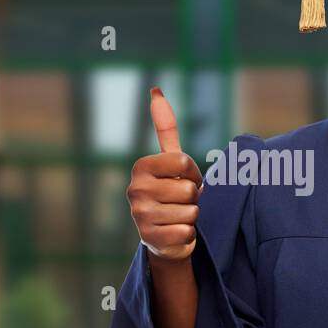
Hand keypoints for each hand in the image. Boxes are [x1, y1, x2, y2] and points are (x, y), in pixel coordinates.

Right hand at [127, 87, 202, 261]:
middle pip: (189, 188)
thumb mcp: (168, 161)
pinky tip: (174, 232)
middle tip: (179, 202)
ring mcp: (140, 216)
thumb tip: (156, 89)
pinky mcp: (150, 239)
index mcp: (140, 167)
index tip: (183, 180)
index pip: (184, 162)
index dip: (193, 173)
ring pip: (191, 210)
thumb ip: (164, 128)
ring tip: (177, 217)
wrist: (163, 236)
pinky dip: (187, 234)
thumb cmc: (170, 193)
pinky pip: (187, 231)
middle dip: (193, 197)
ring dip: (191, 216)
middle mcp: (134, 190)